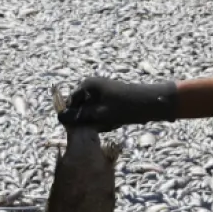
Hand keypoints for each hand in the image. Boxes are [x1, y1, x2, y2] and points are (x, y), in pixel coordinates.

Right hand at [57, 77, 177, 131]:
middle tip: (102, 125)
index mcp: (88, 85)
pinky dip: (106, 118)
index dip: (75, 116)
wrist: (152, 104)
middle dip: (88, 119)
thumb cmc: (125, 107)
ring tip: (110, 123)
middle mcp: (93, 85)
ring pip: (92, 111)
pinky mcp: (111, 98)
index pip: (71, 103)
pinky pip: (101, 111)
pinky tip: (116, 122)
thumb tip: (60, 118)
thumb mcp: (100, 114)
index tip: (85, 127)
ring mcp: (102, 91)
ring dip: (98, 120)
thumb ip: (79, 116)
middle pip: (81, 107)